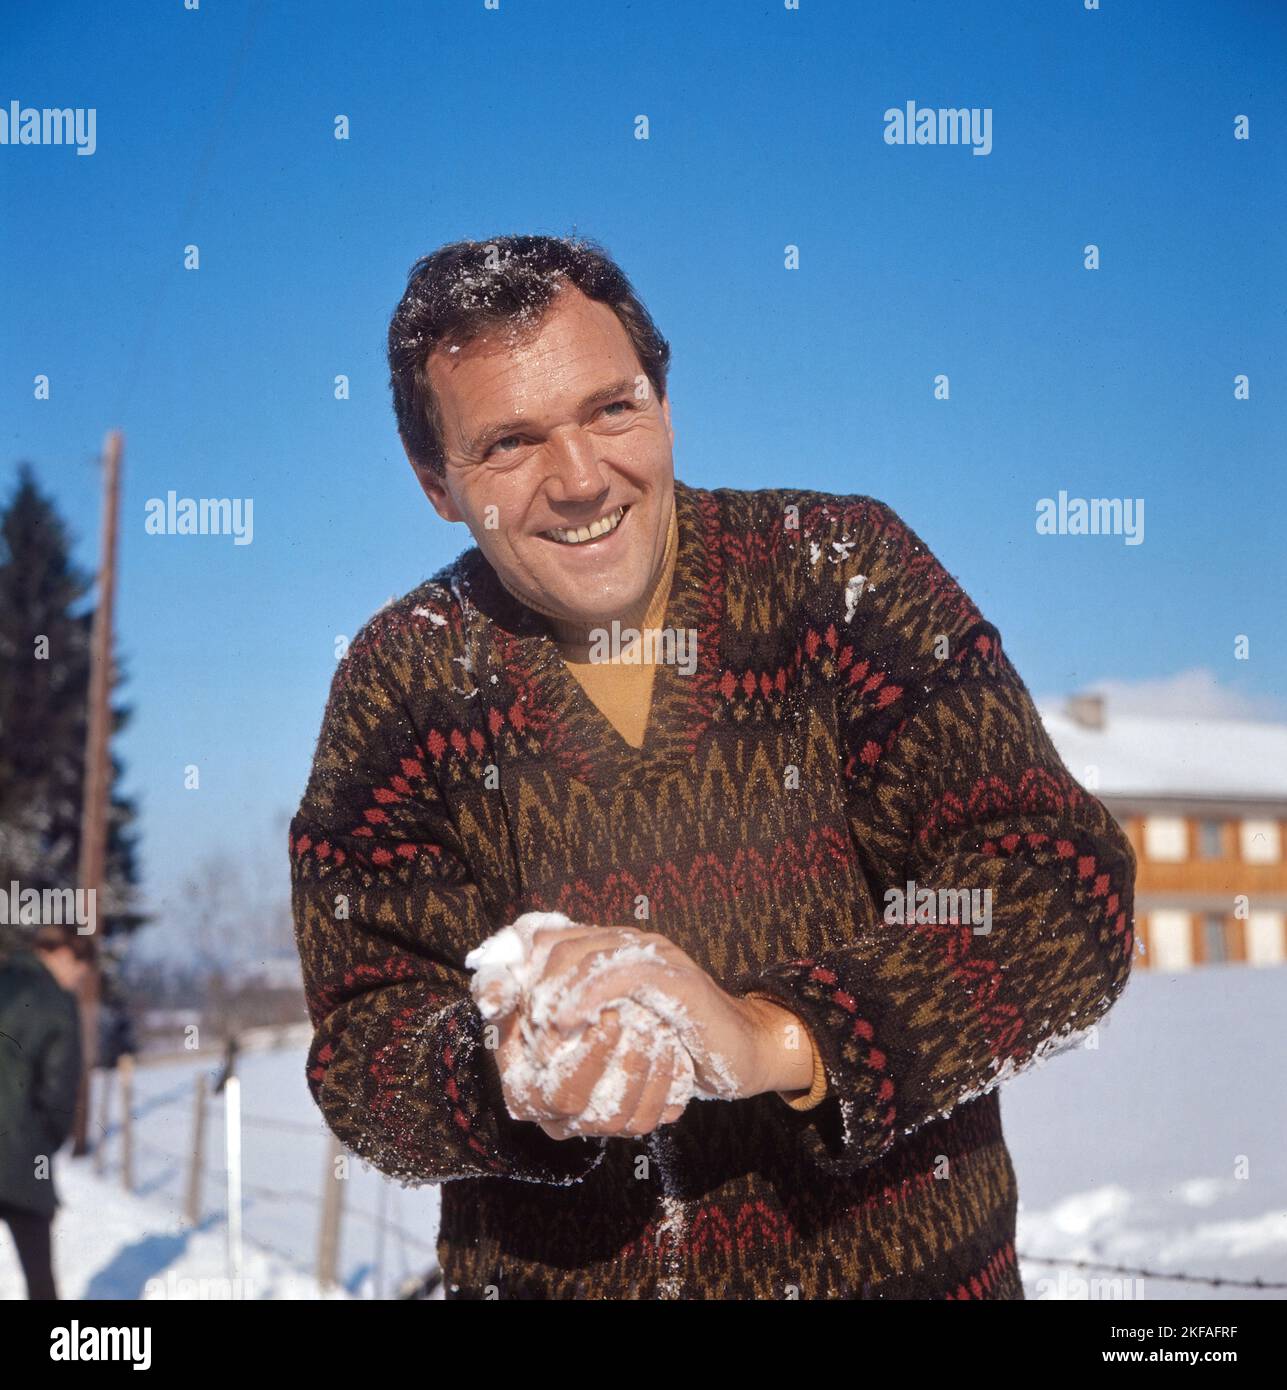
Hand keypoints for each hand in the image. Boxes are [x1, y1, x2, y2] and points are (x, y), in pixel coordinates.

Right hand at [494, 1000, 692, 1138]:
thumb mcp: (507, 989)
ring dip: (653, 1068)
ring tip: (660, 1024)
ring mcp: (597, 1126)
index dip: (590, 1057)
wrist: (565, 1014)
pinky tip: (671, 1042)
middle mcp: (562, 1121)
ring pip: (635, 1117)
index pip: (562, 1093)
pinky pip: (658, 1113)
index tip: (608, 1015)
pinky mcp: (631, 1121)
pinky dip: (669, 1079)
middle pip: (602, 1113)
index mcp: (526, 1096)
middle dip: (628, 1065)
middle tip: (644, 1019)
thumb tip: (496, 996)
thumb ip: (497, 988)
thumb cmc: (530, 999)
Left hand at [522, 923, 787, 1100]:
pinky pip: (618, 972)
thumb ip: (574, 1015)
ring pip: (579, 953)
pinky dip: (584, 996)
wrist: (737, 1052)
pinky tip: (568, 1023)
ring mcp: (650, 952)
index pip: (543, 936)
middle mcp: (626, 940)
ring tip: (540, 1031)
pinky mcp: (671, 974)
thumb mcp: (614, 1028)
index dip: (512, 965)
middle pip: (554, 943)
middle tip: (522, 1027)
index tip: (495, 1005)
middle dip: (529, 984)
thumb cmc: (672, 1044)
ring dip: (550, 994)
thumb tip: (518, 1019)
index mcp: (608, 947)